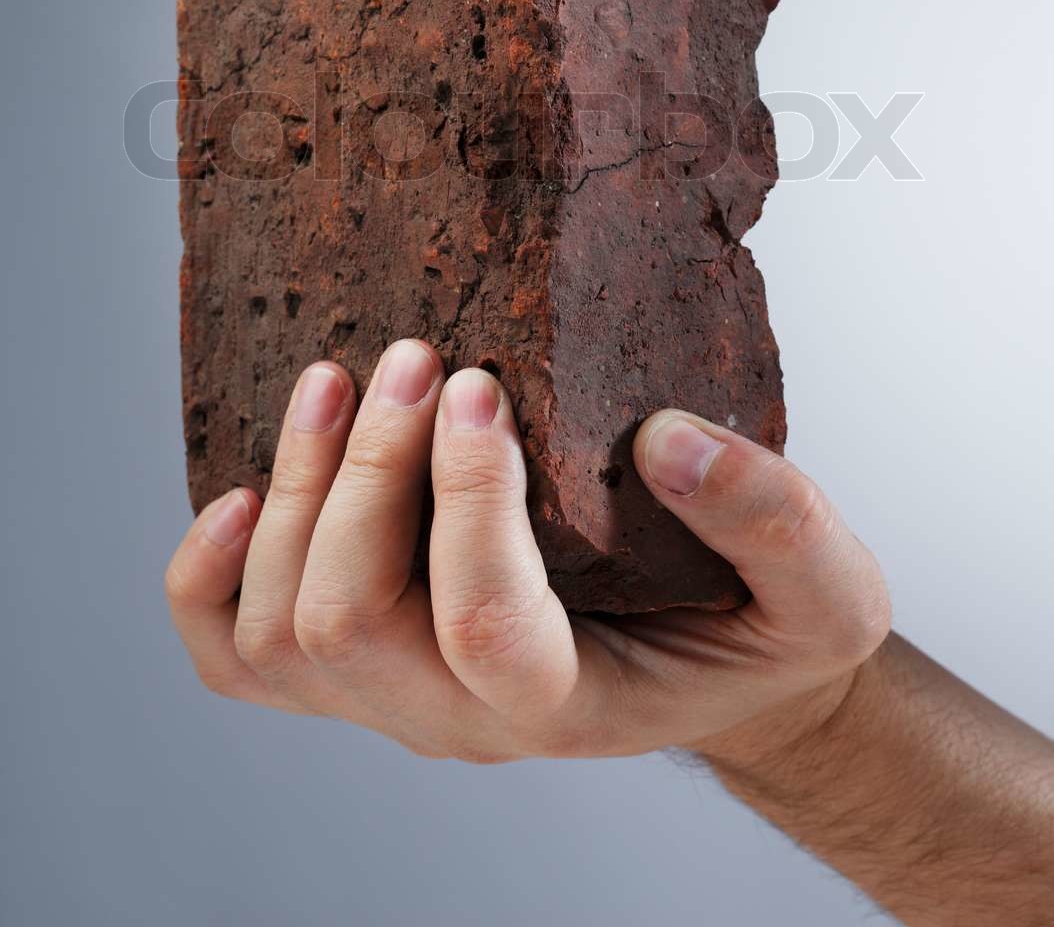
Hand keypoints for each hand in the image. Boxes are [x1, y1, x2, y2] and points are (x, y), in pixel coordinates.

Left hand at [165, 341, 889, 763]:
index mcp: (568, 702)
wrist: (706, 664)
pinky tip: (237, 490)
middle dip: (371, 473)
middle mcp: (456, 718)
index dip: (467, 503)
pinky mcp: (351, 663)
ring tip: (338, 378)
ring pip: (278, 632)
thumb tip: (669, 438)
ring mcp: (390, 694)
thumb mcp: (826, 589)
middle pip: (348, 621)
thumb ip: (776, 520)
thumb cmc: (758, 629)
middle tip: (417, 354)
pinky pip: (235, 651)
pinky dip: (208, 574)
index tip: (483, 384)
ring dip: (295, 491)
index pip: (485, 626)